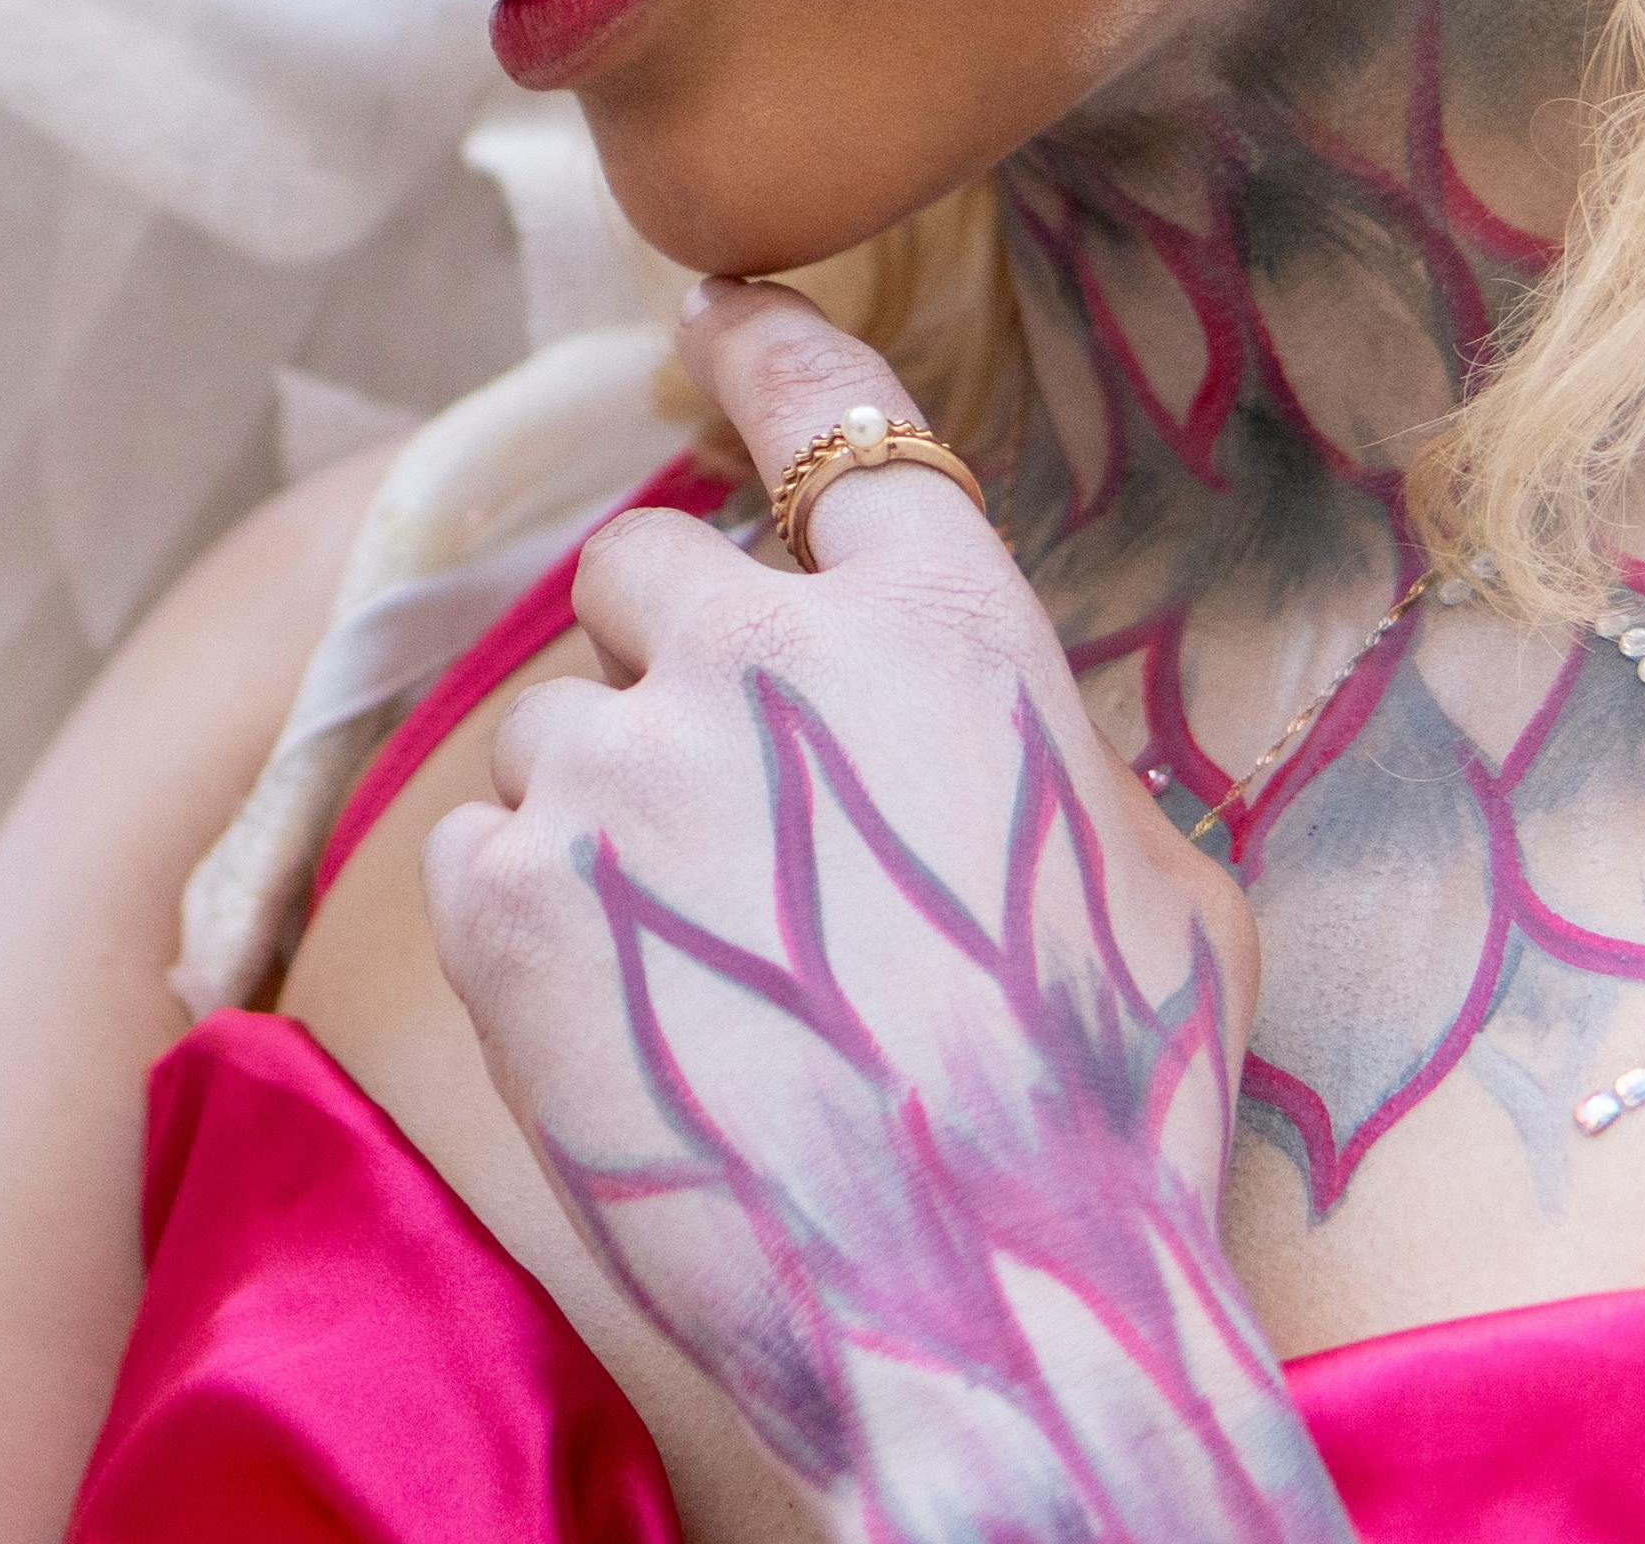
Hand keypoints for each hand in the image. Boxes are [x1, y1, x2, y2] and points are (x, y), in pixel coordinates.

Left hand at [419, 283, 1348, 1541]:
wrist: (982, 1324)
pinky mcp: (500, 896)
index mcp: (939, 625)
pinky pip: (480, 839)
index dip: (764, 352)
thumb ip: (1051, 757)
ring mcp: (612, 770)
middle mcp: (757, 655)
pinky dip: (528, 911)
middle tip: (728, 807)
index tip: (713, 320)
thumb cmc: (1109, 1124)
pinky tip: (623, 1013)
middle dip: (672, 656)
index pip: (828, 411)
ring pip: (549, 714)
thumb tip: (993, 735)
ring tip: (694, 959)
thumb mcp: (1165, 895)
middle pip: (642, 565)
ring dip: (597, 804)